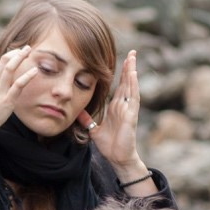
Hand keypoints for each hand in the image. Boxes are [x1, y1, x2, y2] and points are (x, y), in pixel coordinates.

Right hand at [0, 45, 39, 140]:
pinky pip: (18, 85)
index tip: (12, 64)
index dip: (4, 68)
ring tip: (28, 49)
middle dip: (15, 53)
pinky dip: (27, 76)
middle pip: (3, 62)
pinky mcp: (6, 101)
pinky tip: (35, 71)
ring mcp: (0, 91)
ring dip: (20, 57)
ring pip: (10, 68)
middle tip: (24, 48)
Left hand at [83, 49, 147, 184]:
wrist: (117, 157)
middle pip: (127, 82)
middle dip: (129, 67)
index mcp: (115, 107)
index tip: (120, 60)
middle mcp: (123, 106)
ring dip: (132, 72)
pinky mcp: (131, 115)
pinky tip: (133, 75)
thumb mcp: (93, 130)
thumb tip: (76, 111)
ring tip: (133, 58)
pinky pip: (133, 98)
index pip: (119, 86)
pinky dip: (133, 86)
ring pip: (131, 86)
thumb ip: (86, 120)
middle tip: (132, 52)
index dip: (120, 74)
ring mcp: (128, 109)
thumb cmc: (109, 144)